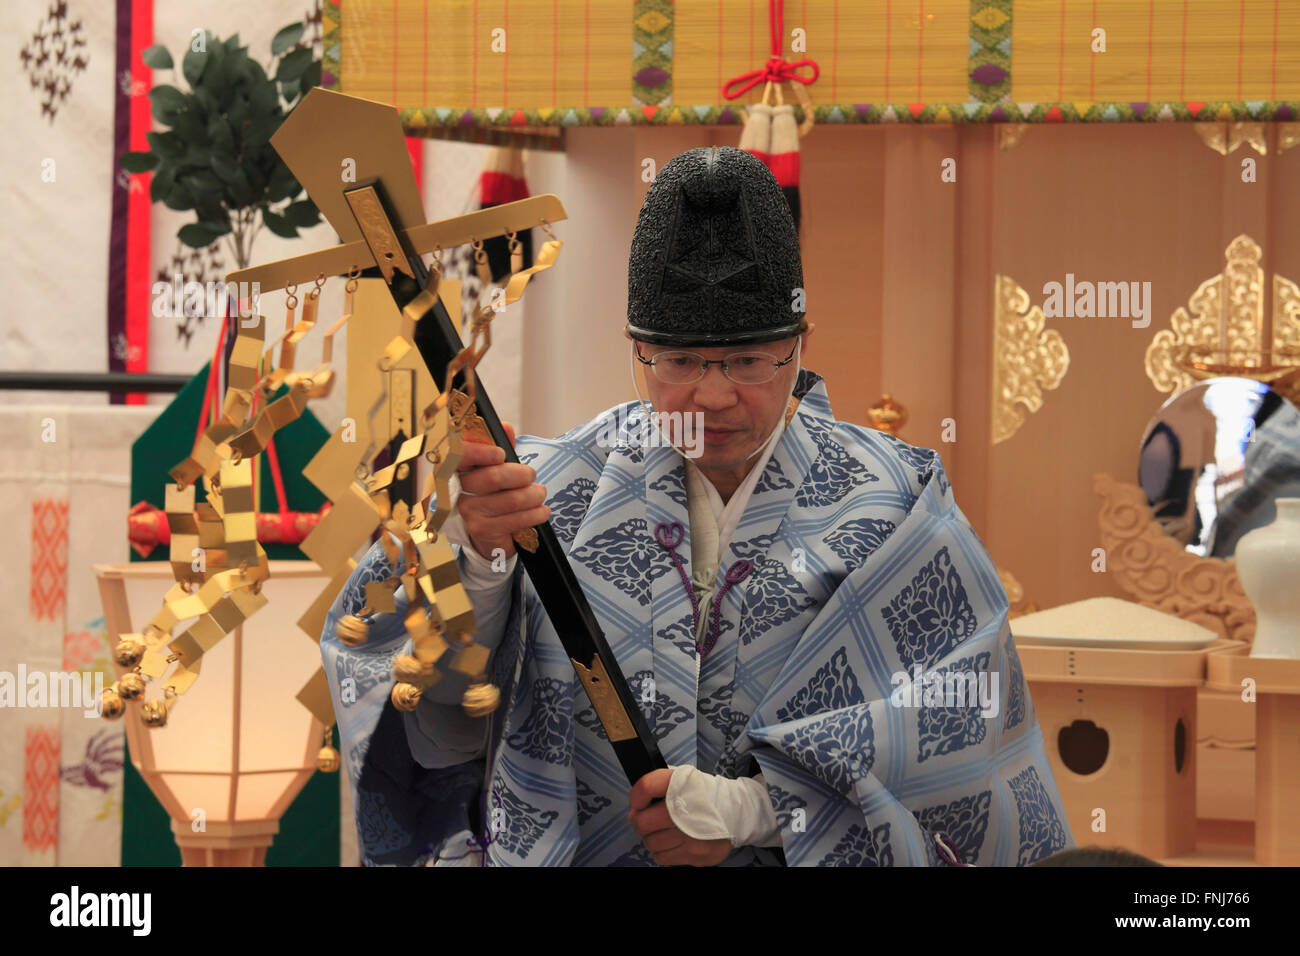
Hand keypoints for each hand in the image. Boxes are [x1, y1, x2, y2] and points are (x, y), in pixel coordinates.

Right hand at [455, 422, 549, 559]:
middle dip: (521, 475)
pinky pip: (516, 519)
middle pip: (492, 478)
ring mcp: (468, 511)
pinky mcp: (482, 530)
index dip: (479, 452)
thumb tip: (506, 427)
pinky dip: (535, 514)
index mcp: (457, 468)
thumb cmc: (492, 493)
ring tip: (540, 493)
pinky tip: (541, 511)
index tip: (500, 454)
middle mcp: (457, 490)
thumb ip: (500, 445)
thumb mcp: (495, 467)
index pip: (459, 455)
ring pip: (510, 499)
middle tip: (531, 475)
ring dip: (534, 495)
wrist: (488, 532)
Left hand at [627, 769, 731, 866]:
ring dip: (654, 839)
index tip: (640, 804)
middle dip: (643, 823)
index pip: (645, 787)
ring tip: (667, 832)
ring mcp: (691, 835)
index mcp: (681, 784)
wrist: (737, 811)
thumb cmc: (704, 795)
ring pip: (651, 844)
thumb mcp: (682, 779)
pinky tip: (675, 843)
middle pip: (642, 823)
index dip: (636, 798)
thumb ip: (655, 788)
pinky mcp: (696, 856)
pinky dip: (664, 852)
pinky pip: (662, 859)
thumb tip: (634, 813)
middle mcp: (685, 809)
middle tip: (653, 821)